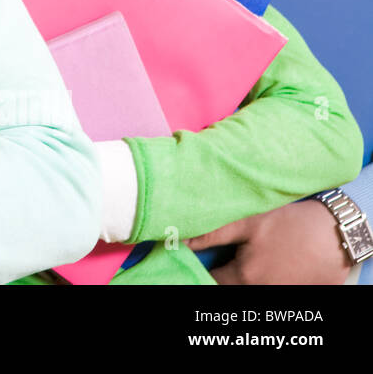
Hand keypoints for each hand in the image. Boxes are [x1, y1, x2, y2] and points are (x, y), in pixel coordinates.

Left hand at [187, 200, 352, 284]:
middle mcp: (261, 292)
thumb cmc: (291, 224)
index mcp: (245, 276)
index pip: (210, 283)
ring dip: (245, 279)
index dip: (200, 271)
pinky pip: (274, 290)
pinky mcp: (300, 294)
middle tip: (224, 259)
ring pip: (252, 290)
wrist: (337, 233)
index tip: (196, 260)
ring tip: (251, 260)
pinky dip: (267, 281)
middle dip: (222, 276)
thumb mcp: (249, 222)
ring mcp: (282, 295)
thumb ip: (213, 234)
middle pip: (230, 289)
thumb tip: (181, 240)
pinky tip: (271, 265)